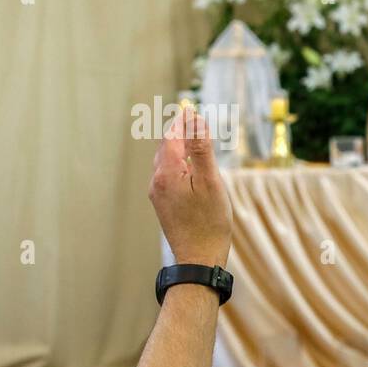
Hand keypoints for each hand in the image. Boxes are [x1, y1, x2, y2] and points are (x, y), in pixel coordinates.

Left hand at [149, 106, 231, 266]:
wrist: (198, 259)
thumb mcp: (211, 182)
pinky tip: (186, 168)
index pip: (173, 137)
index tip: (188, 107)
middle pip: (166, 149)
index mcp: (167, 173)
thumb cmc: (209, 222)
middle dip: (177, 132)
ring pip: (165, 163)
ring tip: (187, 138)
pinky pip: (167, 176)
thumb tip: (196, 121)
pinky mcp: (163, 206)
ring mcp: (158, 195)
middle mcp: (157, 182)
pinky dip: (177, 164)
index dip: (182, 121)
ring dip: (176, 148)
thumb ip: (202, 150)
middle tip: (187, 117)